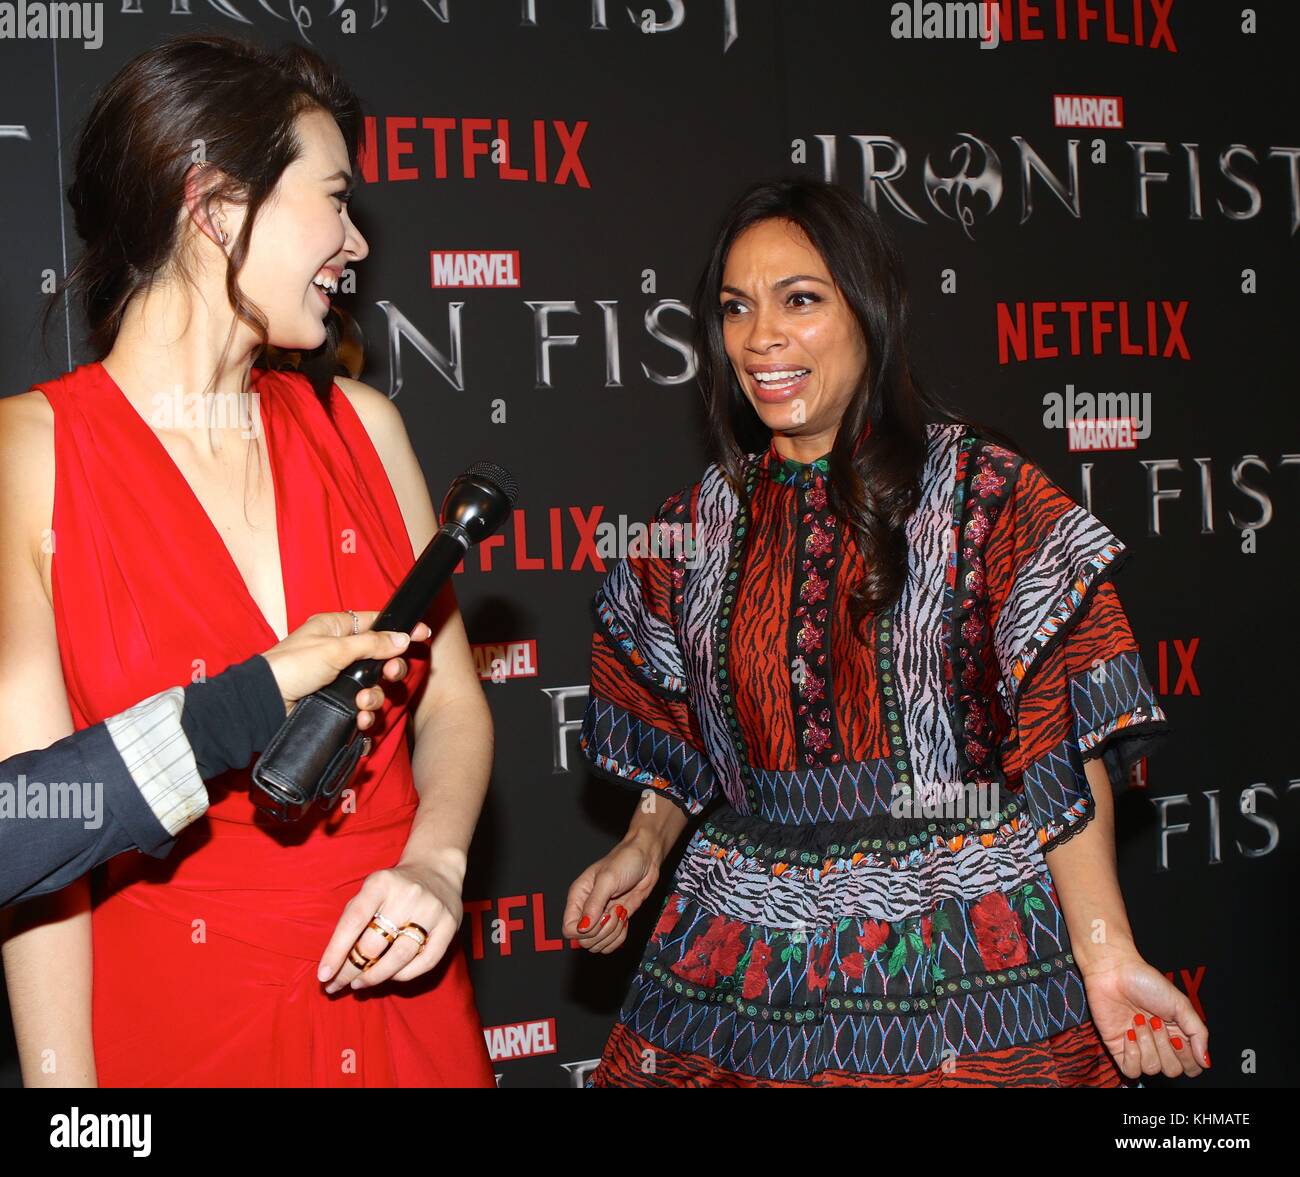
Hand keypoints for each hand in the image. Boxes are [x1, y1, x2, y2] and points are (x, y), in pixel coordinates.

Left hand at [260, 610, 432, 724]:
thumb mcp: (335, 649)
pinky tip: (359, 718)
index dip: (399, 629)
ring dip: (374, 696)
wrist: (265, 703)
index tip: (422, 634)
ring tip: (363, 702)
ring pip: (374, 686)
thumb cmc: (292, 666)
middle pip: (381, 658)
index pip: (375, 623)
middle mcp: (340, 653)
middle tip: (391, 673)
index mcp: (336, 630)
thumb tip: (403, 638)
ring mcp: (339, 680)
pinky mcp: (337, 704)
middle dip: (390, 668)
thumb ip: (372, 644)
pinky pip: (363, 708)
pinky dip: (365, 715)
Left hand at [316, 859, 461, 992]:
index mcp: (381, 883)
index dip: (336, 951)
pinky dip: (405, 975)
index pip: (354, 920)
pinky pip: (426, 962)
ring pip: (400, 957)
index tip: (323, 975)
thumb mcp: (370, 890)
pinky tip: (392, 977)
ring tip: (360, 984)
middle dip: (351, 970)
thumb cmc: (394, 888)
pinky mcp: (450, 924)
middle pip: (374, 944)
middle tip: (339, 984)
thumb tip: (335, 964)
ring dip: (376, 977)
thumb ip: (353, 921)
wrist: (436, 869)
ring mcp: (432, 909)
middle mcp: (408, 894)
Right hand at [562, 837, 660, 952]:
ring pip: (598, 945)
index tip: (601, 916)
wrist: (646, 859)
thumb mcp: (607, 880)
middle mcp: (586, 910)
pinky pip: (611, 943)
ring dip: (613, 934)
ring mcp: (601, 918)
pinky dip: (620, 937)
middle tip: (613, 912)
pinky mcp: (615, 922)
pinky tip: (625, 919)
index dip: (584, 931)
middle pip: (584, 941)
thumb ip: (594, 904)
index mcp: (577, 897)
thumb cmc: (625, 861)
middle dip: (603, 932)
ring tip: (620, 912)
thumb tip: (582, 928)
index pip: (569, 929)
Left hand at [1082, 951, 1209, 1079]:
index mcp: (1178, 1035)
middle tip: (1155, 1022)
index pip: (1191, 1066)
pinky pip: (1131, 1070)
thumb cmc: (1146, 982)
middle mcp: (1159, 1045)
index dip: (1187, 1057)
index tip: (1177, 1036)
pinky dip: (1132, 1054)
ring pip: (1152, 1069)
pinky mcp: (1119, 1048)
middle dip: (1164, 1046)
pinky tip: (1128, 1033)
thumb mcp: (1180, 1004)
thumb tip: (1206, 1060)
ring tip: (1138, 1020)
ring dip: (1146, 1043)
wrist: (1113, 972)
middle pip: (1172, 1070)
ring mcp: (1139, 1048)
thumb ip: (1198, 1033)